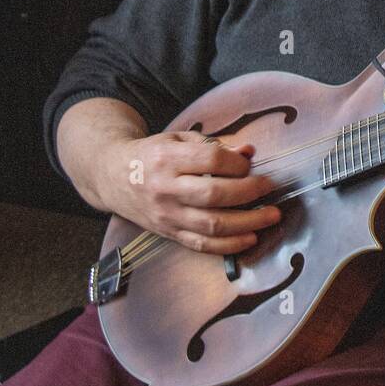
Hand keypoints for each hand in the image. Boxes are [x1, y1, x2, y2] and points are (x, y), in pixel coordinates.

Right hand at [100, 131, 280, 253]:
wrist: (113, 177)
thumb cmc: (152, 154)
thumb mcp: (178, 139)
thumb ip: (213, 145)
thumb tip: (248, 151)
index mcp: (167, 158)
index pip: (210, 160)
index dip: (237, 163)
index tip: (249, 164)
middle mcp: (166, 189)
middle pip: (214, 194)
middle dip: (249, 192)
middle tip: (270, 187)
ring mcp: (167, 215)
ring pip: (212, 225)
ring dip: (248, 223)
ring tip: (271, 216)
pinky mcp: (169, 234)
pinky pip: (203, 245)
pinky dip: (230, 245)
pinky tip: (251, 238)